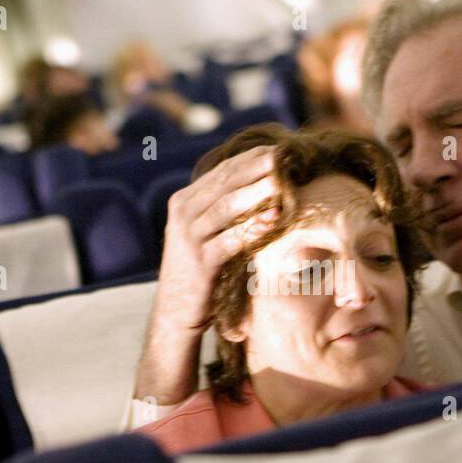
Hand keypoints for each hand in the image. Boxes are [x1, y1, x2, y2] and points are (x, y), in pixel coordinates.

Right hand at [154, 145, 280, 332]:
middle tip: (285, 157)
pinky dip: (252, 228)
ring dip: (256, 193)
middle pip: (226, 183)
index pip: (223, 171)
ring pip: (226, 207)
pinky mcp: (199, 262)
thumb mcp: (205, 233)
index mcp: (184, 201)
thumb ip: (223, 209)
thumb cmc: (200, 271)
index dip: (252, 158)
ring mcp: (188, 237)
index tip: (280, 149)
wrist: (176, 312)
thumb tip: (262, 183)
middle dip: (257, 168)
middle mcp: (182, 213)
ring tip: (282, 182)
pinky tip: (274, 220)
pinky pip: (230, 240)